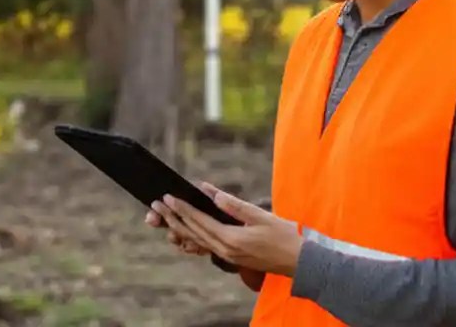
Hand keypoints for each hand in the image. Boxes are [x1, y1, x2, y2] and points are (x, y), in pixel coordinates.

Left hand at [157, 182, 303, 276]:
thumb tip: (212, 193)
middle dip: (173, 218)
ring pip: (196, 241)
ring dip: (179, 228)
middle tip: (156, 205)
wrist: (299, 262)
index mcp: (231, 239)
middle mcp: (225, 250)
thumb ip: (235, 206)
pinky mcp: (232, 257)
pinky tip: (185, 232)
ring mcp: (228, 255)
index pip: (199, 221)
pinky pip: (205, 246)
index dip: (182, 208)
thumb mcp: (261, 216)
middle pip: (192, 232)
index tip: (168, 197)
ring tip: (164, 217)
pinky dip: (192, 237)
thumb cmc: (284, 237)